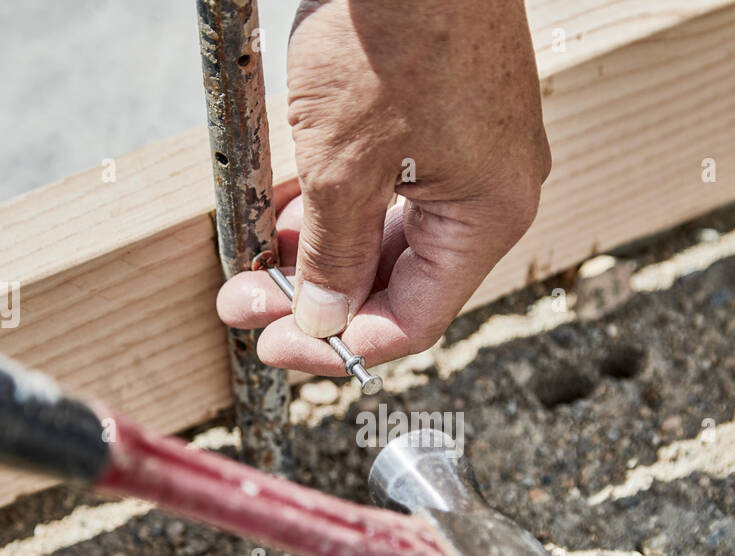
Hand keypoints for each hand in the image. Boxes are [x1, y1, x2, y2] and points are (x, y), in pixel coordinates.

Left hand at [217, 0, 550, 374]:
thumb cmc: (396, 25)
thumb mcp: (345, 161)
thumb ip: (334, 254)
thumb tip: (323, 322)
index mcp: (489, 213)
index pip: (415, 319)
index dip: (340, 345)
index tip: (276, 345)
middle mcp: (489, 191)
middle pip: (399, 280)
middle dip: (317, 296)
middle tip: (245, 303)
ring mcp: (468, 152)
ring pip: (387, 235)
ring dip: (319, 254)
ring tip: (252, 260)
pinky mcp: (441, 119)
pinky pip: (387, 188)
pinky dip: (335, 206)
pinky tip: (281, 211)